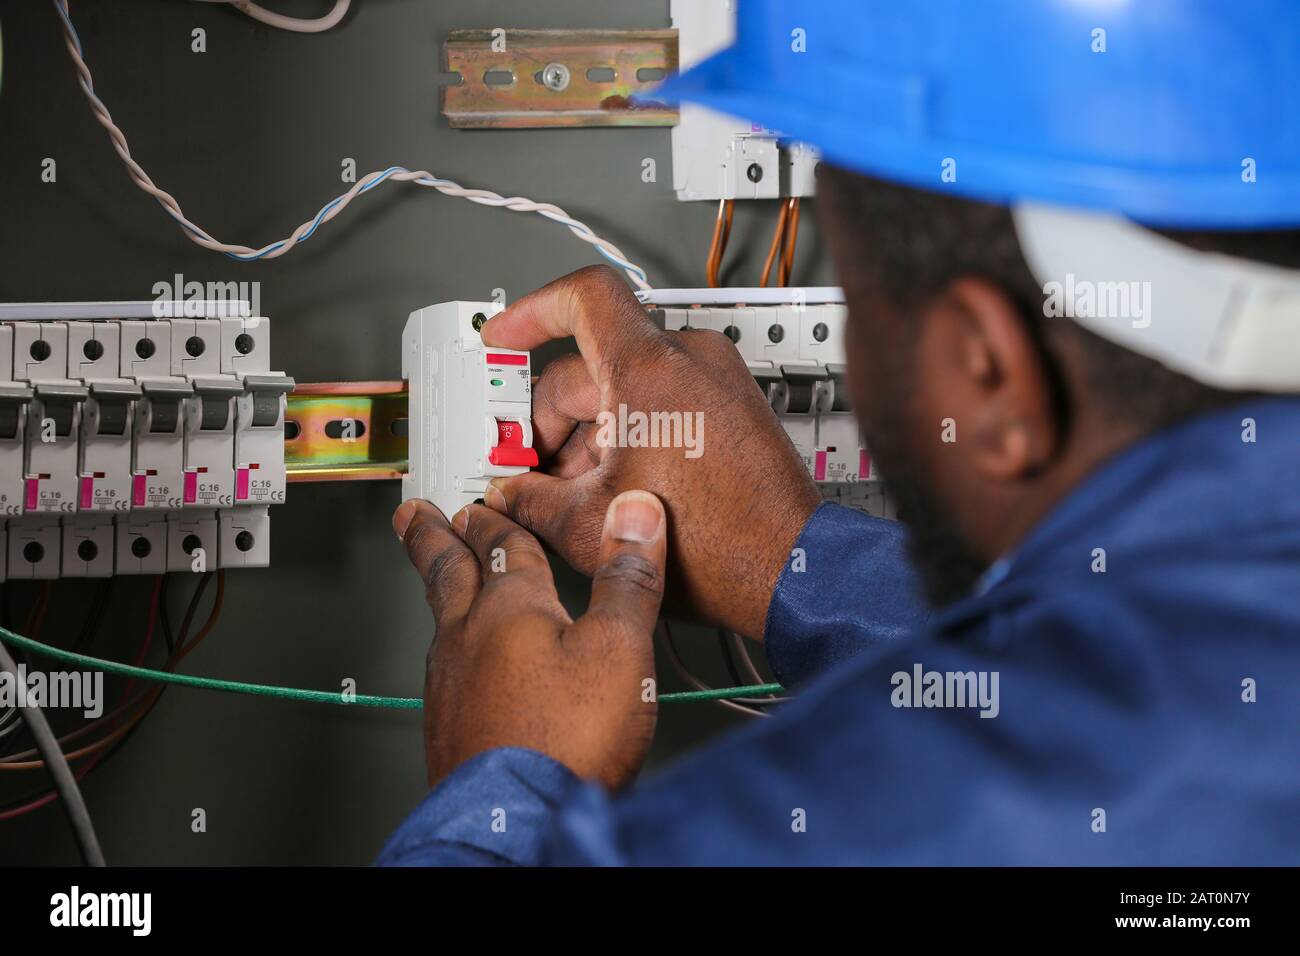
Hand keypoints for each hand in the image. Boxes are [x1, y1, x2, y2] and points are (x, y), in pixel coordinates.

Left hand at [394, 490, 666, 788]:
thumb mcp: (618, 649)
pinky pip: (440, 667)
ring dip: (440, 588)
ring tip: (437, 577)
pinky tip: (455, 665)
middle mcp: (469, 638)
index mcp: (511, 607)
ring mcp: (449, 684)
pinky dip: (447, 646)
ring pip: (440, 618)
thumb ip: (627, 580)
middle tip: (414, 515)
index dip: (499, 517)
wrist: (517, 822)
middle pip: (447, 571)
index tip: (487, 500)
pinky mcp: (445, 727)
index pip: (503, 544)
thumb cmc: (565, 743)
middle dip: (434, 537)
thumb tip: (635, 515)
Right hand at [480, 265, 820, 638]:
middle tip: (529, 463)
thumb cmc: (718, 547)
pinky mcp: (732, 405)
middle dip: (550, 415)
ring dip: (588, 430)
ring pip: (626, 382)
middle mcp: (689, 359)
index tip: (505, 336)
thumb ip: (530, 499)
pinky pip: (664, 398)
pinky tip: (613, 485)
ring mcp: (716, 379)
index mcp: (650, 368)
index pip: (582, 295)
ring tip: (572, 491)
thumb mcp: (590, 525)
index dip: (531, 311)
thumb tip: (510, 492)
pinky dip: (629, 430)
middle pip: (591, 357)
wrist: (788, 571)